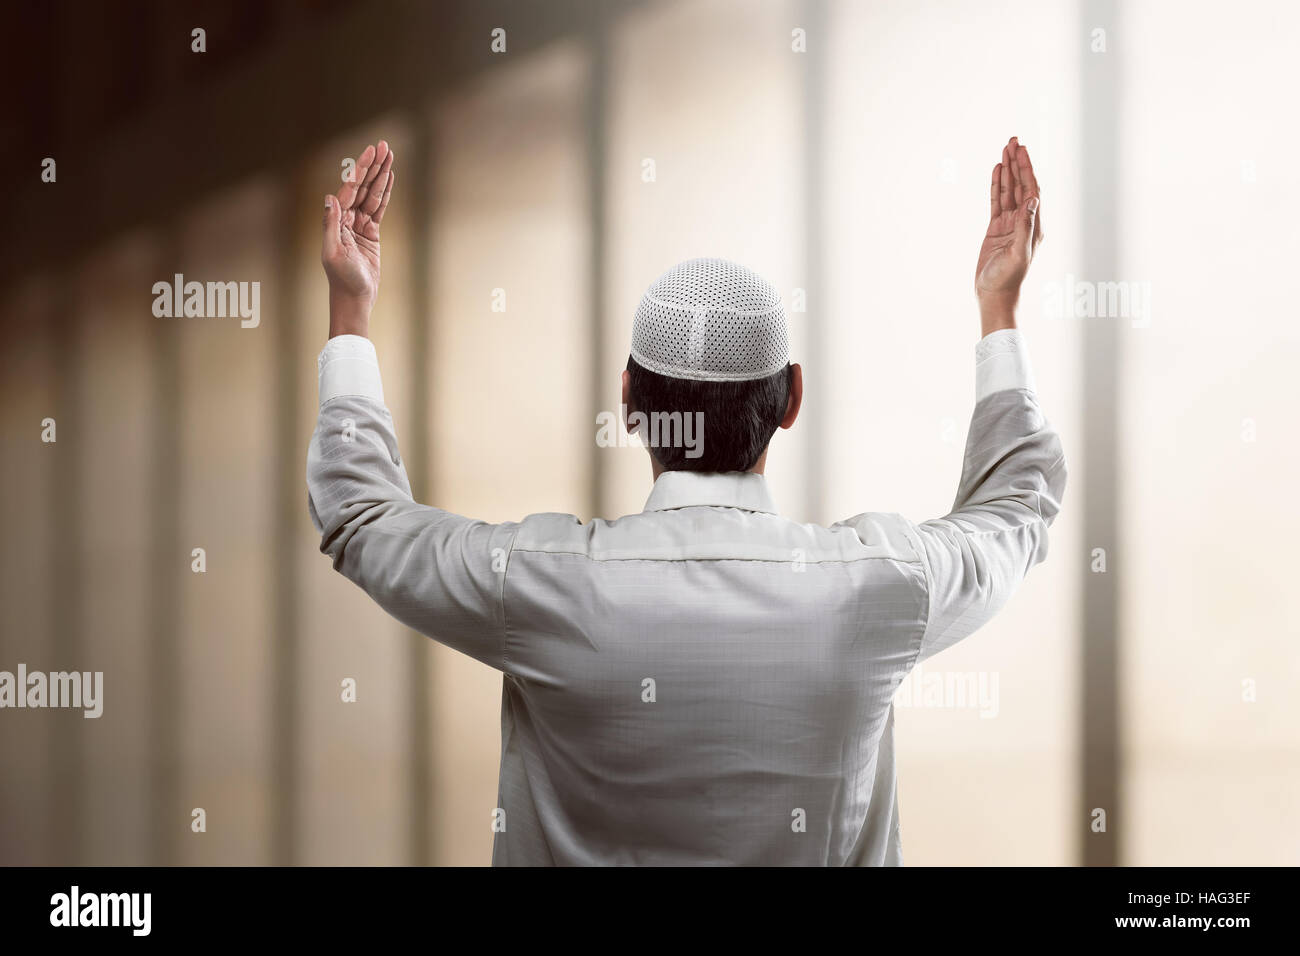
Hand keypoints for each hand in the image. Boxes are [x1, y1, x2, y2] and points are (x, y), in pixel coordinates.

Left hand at [322, 141, 394, 335]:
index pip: (350, 187)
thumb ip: (330, 225)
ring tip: (390, 155)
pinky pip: (379, 208)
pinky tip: (390, 178)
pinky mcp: (371, 233)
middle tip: (383, 145)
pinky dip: (385, 192)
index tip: (371, 152)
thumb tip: (330, 198)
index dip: (361, 168)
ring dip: (381, 174)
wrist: (354, 297)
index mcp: (336, 220)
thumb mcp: (333, 253)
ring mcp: (359, 224)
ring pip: (372, 194)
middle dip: (373, 165)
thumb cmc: (341, 279)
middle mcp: (346, 218)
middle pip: (362, 185)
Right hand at [974, 137, 1042, 329]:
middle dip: (1018, 162)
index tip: (1022, 151)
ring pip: (1008, 190)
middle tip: (1013, 140)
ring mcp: (1009, 223)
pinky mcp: (996, 228)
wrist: (994, 294)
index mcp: (1034, 224)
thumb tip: (1032, 200)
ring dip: (1007, 169)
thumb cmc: (1008, 278)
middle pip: (1021, 184)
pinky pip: (997, 201)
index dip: (1027, 169)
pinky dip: (997, 185)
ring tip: (1005, 149)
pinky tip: (996, 170)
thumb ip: (1025, 226)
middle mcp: (1024, 220)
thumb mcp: (1019, 253)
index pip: (1031, 190)